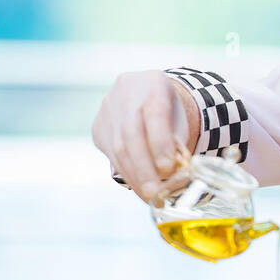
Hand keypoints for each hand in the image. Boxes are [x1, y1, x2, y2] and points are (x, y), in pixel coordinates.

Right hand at [91, 71, 199, 203]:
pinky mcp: (98, 125)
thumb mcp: (180, 120)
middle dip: (144, 168)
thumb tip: (175, 173)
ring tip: (148, 196)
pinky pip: (110, 153)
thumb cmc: (169, 113)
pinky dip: (126, 173)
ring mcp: (108, 108)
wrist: (147, 95)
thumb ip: (178, 143)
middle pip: (132, 134)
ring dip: (134, 176)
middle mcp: (126, 92)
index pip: (155, 113)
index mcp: (154, 83)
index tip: (167, 169)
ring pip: (118, 147)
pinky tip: (137, 186)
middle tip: (155, 193)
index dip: (160, 142)